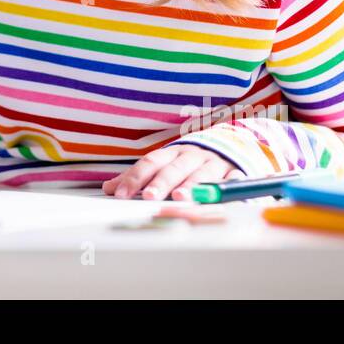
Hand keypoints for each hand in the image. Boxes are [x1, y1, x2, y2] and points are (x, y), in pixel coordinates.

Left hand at [102, 146, 243, 200]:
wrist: (229, 146)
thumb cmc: (189, 162)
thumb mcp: (163, 164)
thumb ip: (138, 176)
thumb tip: (109, 188)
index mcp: (172, 153)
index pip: (150, 162)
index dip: (135, 178)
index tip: (121, 194)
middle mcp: (192, 156)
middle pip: (174, 168)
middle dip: (161, 183)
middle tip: (150, 197)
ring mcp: (214, 163)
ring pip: (202, 173)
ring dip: (192, 185)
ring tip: (181, 197)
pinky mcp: (234, 173)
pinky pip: (232, 180)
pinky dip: (227, 187)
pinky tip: (220, 196)